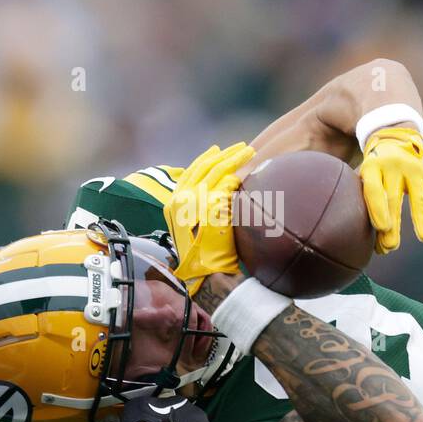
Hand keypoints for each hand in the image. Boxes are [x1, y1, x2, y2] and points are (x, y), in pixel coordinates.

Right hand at [163, 142, 255, 293]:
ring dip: (235, 158)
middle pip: (205, 167)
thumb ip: (198, 207)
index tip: (219, 150)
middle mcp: (180, 199)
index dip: (206, 159)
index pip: (191, 172)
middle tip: (242, 147)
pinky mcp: (211, 206)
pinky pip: (227, 184)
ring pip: (217, 170)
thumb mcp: (194, 227)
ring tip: (250, 151)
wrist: (207, 274)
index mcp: (173, 203)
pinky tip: (250, 169)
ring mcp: (194, 202)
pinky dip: (239, 175)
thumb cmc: (204, 255)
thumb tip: (216, 190)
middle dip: (225, 154)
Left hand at [358, 126, 422, 253]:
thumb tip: (347, 232)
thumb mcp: (363, 171)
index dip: (377, 208)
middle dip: (394, 224)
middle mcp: (396, 168)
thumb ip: (358, 194)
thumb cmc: (373, 166)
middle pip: (394, 198)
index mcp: (374, 166)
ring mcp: (416, 173)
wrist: (396, 136)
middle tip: (391, 247)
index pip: (374, 188)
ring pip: (420, 200)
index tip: (381, 228)